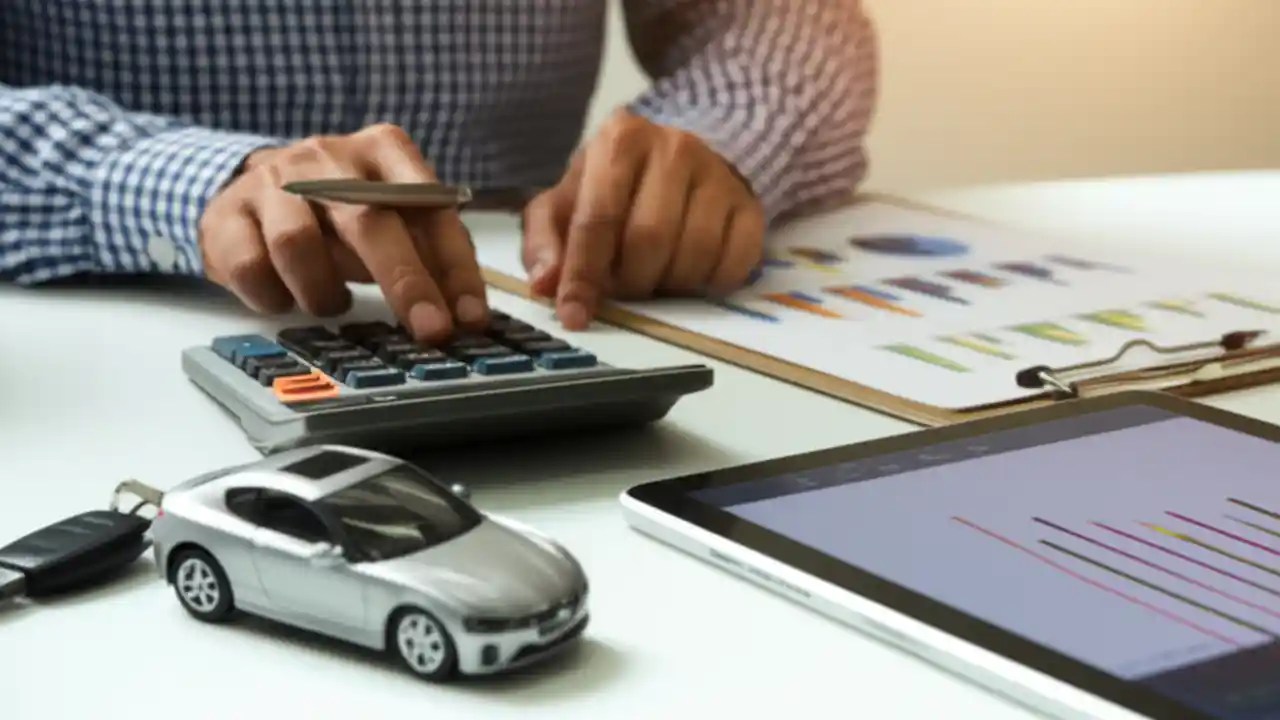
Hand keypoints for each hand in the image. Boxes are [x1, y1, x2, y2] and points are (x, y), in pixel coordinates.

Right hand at [199, 123, 487, 341]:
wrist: (246, 190)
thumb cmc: (337, 213)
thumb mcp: (391, 219)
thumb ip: (429, 254)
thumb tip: (466, 314)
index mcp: (382, 149)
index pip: (430, 206)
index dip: (455, 267)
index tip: (471, 319)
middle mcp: (326, 156)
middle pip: (369, 220)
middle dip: (406, 282)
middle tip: (430, 330)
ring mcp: (271, 181)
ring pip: (298, 245)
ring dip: (323, 292)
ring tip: (333, 302)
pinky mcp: (225, 215)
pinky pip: (252, 269)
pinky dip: (275, 297)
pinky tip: (285, 296)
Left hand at [521, 109, 765, 328]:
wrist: (679, 163)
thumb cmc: (612, 189)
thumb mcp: (566, 204)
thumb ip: (544, 242)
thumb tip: (545, 285)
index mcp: (619, 140)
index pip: (597, 218)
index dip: (583, 274)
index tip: (574, 315)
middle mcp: (674, 147)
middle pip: (649, 240)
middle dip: (630, 281)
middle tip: (622, 286)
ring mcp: (718, 175)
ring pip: (693, 255)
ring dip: (668, 286)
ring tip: (654, 277)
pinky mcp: (750, 206)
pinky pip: (733, 264)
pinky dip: (708, 284)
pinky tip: (690, 274)